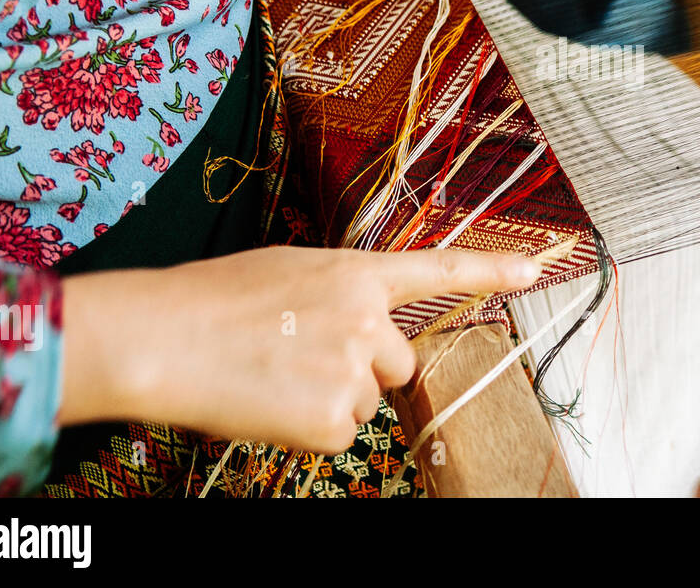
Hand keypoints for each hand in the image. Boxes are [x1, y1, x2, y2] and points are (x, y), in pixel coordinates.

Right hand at [60, 246, 537, 453]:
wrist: (162, 338)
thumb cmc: (212, 302)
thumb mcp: (288, 274)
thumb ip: (338, 293)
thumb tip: (359, 327)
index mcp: (355, 273)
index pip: (439, 267)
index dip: (493, 267)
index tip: (538, 266)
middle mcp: (368, 318)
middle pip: (397, 363)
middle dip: (362, 368)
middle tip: (300, 358)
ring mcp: (354, 368)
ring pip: (366, 400)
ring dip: (331, 397)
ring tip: (274, 376)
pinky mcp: (334, 418)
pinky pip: (339, 433)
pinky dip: (309, 428)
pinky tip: (271, 404)